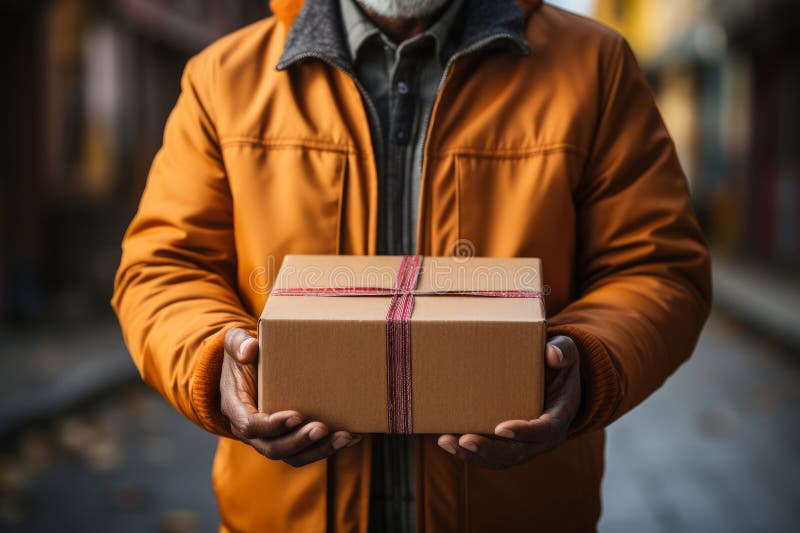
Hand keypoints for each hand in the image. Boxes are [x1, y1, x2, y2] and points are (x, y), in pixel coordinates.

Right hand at [220, 327, 361, 466]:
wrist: (248, 368)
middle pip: (274, 448)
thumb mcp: (236, 342)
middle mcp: (253, 431)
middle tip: (323, 428)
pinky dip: (329, 446)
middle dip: (300, 441)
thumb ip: (238, 343)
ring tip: (344, 437)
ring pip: (294, 456)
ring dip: (320, 449)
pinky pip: (308, 451)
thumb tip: (249, 350)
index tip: (297, 415)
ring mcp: (272, 438)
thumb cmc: (243, 355)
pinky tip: (352, 436)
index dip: (273, 425)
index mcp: (237, 409)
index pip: (251, 425)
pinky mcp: (290, 439)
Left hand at [436, 335, 580, 468]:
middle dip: (490, 449)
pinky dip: (468, 451)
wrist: (557, 379)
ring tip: (447, 442)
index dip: (524, 432)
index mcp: (559, 415)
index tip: (501, 428)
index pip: (545, 430)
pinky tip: (446, 440)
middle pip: (518, 452)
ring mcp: (526, 444)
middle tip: (465, 441)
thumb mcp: (567, 351)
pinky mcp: (509, 444)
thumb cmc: (559, 363)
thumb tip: (552, 354)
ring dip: (472, 454)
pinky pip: (489, 454)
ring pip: (500, 458)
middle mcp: (544, 437)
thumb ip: (563, 351)